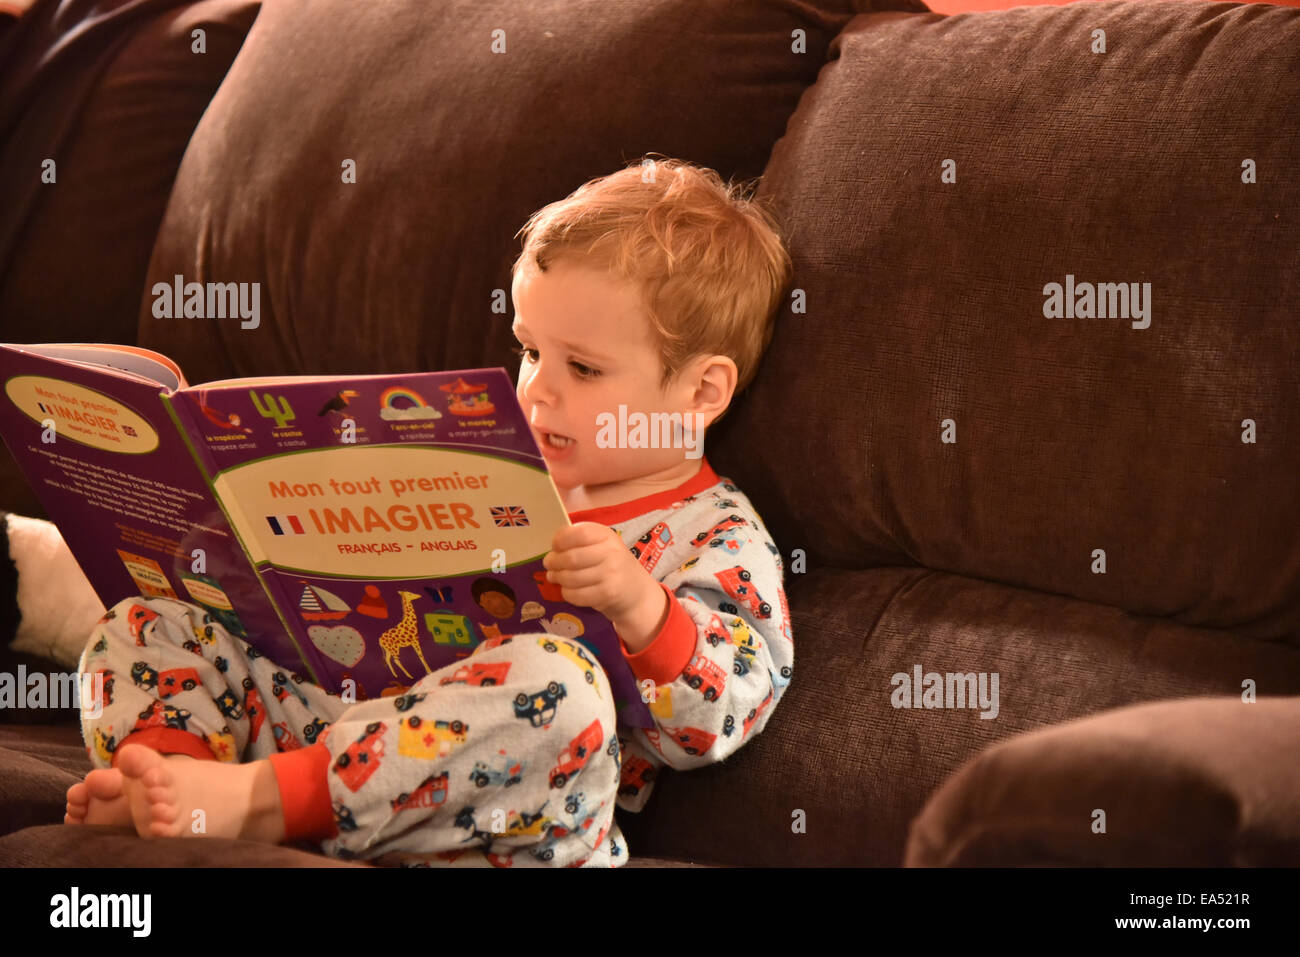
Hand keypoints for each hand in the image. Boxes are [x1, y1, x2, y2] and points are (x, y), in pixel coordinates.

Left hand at [543, 522, 661, 625]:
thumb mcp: (602, 544)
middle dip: (554, 562)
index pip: (579, 533)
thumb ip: (580, 538)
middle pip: (571, 558)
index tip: (554, 546)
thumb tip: (553, 545)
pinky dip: (567, 593)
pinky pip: (576, 595)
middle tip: (548, 564)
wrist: (636, 590)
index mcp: (607, 536)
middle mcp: (612, 553)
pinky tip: (568, 590)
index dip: (561, 540)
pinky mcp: (607, 594)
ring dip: (557, 578)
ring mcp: (611, 575)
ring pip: (571, 578)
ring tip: (555, 577)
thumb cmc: (611, 563)